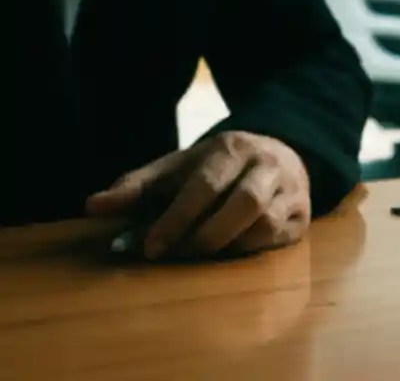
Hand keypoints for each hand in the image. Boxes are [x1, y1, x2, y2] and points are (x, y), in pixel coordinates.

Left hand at [86, 132, 311, 260]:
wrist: (279, 154)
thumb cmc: (216, 168)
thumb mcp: (177, 168)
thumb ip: (137, 187)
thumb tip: (92, 206)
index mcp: (232, 147)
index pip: (205, 185)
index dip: (176, 219)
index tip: (150, 248)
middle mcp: (268, 164)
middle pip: (245, 203)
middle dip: (205, 236)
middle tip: (174, 255)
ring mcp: (291, 190)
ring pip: (265, 223)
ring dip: (227, 245)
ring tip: (198, 253)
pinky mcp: (303, 216)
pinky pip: (277, 239)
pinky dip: (247, 249)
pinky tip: (226, 251)